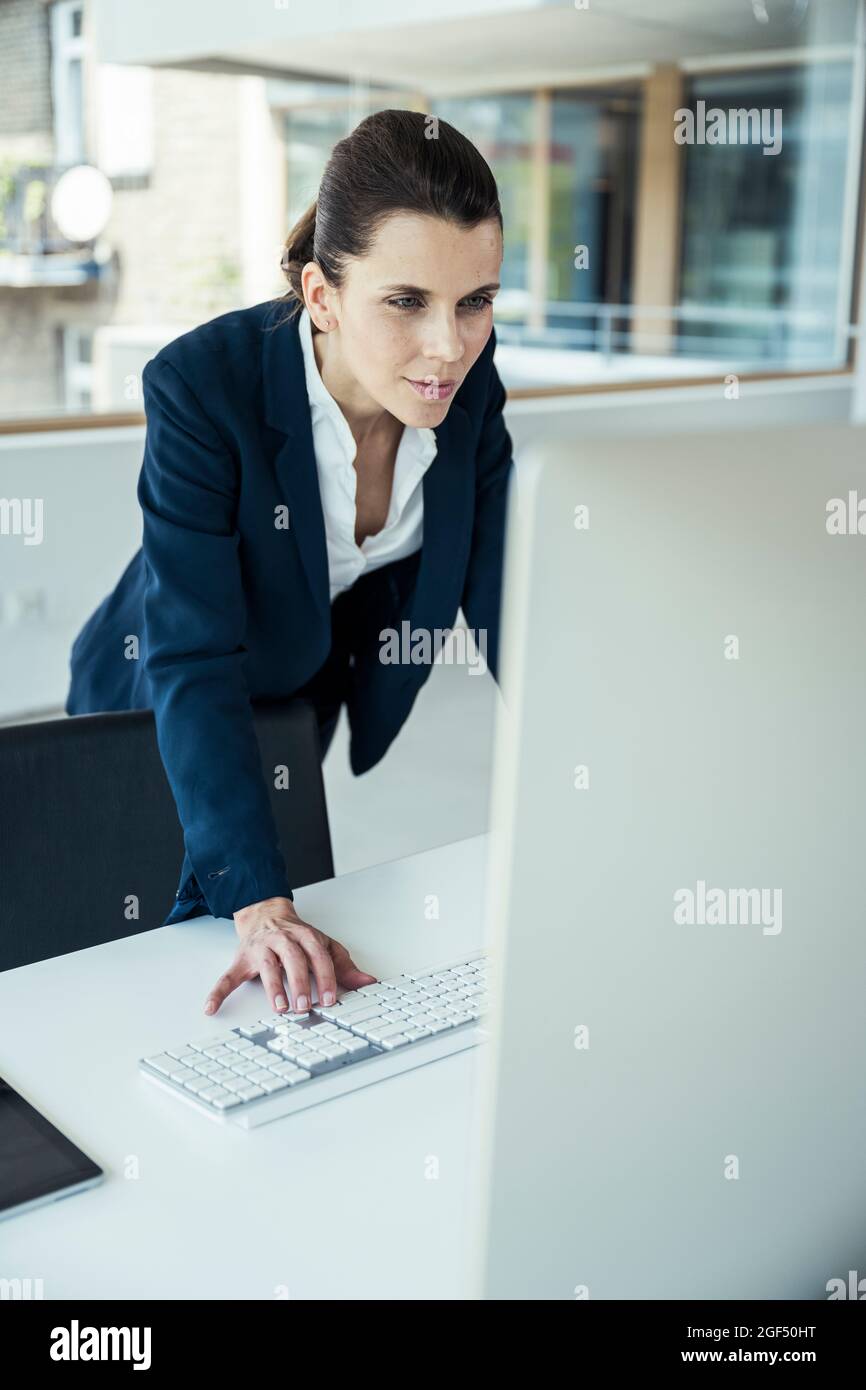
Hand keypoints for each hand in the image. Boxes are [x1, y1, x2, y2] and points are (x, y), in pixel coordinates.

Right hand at [203, 896, 376, 1015]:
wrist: (266, 914)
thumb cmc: (297, 935)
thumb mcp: (324, 945)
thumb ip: (344, 966)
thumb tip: (368, 982)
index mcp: (305, 936)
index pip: (318, 955)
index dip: (325, 977)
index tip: (329, 998)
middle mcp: (282, 940)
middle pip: (293, 958)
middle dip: (299, 982)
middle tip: (305, 1006)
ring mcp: (260, 949)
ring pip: (266, 965)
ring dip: (273, 987)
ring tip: (279, 1007)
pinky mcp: (241, 959)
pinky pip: (228, 976)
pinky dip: (218, 992)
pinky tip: (211, 1007)